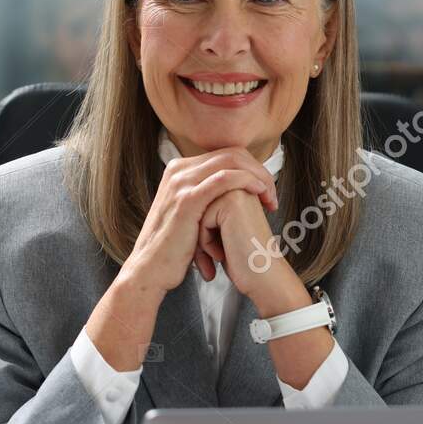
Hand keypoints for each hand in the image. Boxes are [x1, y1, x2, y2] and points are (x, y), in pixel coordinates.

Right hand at [124, 148, 277, 291]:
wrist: (151, 270)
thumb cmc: (173, 249)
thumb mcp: (188, 215)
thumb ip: (204, 199)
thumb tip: (230, 194)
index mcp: (179, 170)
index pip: (225, 155)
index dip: (250, 169)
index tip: (265, 191)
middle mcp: (178, 170)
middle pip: (231, 153)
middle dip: (258, 170)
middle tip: (272, 194)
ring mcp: (181, 182)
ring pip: (231, 161)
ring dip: (258, 176)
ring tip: (270, 197)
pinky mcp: (187, 199)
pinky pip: (225, 178)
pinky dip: (248, 181)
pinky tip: (260, 193)